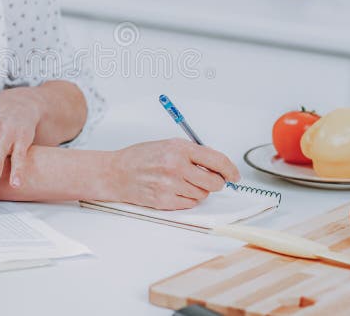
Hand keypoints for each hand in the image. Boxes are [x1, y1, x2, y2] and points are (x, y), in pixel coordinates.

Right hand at [110, 138, 240, 209]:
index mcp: (179, 148)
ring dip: (197, 190)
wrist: (116, 172)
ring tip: (181, 182)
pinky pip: (189, 204)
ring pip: (202, 195)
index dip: (230, 170)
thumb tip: (217, 164)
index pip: (217, 160)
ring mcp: (170, 185)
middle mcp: (176, 166)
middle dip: (216, 183)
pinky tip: (173, 190)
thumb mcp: (168, 145)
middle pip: (214, 182)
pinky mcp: (165, 201)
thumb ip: (193, 153)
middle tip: (208, 180)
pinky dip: (187, 199)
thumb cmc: (140, 158)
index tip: (234, 175)